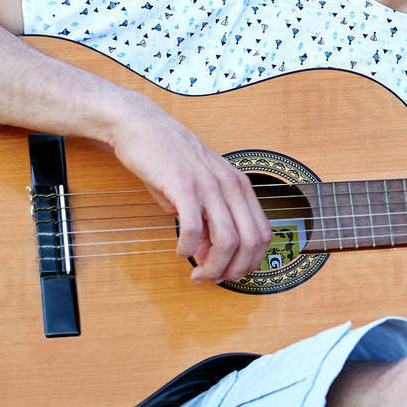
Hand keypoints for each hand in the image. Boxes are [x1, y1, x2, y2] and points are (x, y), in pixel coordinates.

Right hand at [108, 96, 271, 283]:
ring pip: (229, 240)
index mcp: (240, 186)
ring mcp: (209, 185)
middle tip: (213, 278)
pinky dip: (189, 248)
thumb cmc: (170, 161)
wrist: (143, 127)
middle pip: (251, 241)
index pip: (263, 233)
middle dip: (235, 270)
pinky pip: (195, 228)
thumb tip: (212, 259)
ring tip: (197, 273)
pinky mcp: (183, 186)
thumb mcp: (200, 192)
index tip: (230, 273)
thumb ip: (211, 223)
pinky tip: (180, 251)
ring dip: (214, 267)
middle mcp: (231, 185)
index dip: (251, 261)